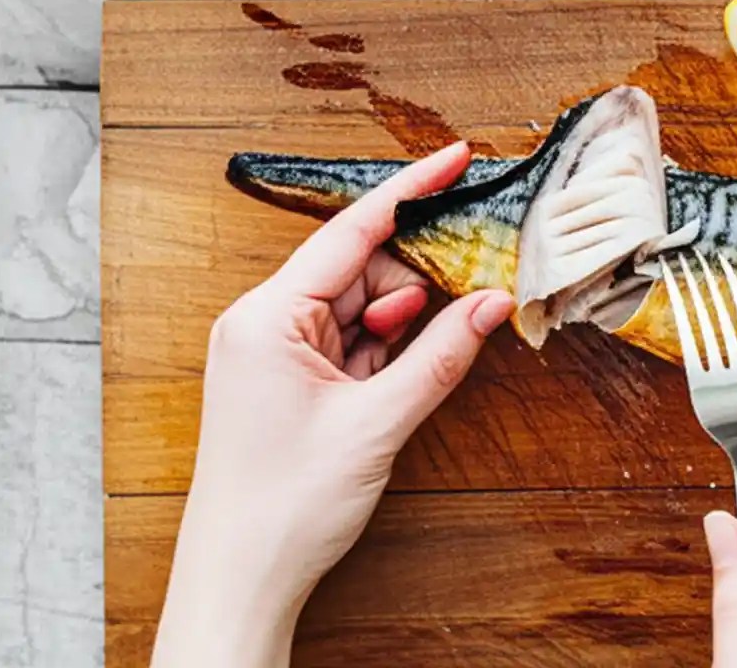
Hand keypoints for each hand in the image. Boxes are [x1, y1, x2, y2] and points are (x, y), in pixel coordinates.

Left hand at [152, 142, 515, 666]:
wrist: (243, 579)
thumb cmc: (284, 506)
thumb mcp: (377, 424)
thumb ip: (442, 357)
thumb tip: (493, 303)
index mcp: (267, 317)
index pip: (350, 233)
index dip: (410, 192)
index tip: (455, 158)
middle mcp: (267, 324)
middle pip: (363, 271)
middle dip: (419, 282)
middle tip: (477, 294)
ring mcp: (280, 354)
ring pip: (362, 310)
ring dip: (407, 324)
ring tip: (440, 353)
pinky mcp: (295, 382)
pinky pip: (354, 344)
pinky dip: (390, 351)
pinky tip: (415, 370)